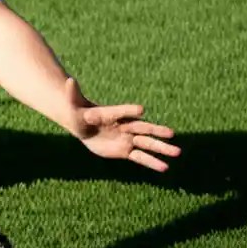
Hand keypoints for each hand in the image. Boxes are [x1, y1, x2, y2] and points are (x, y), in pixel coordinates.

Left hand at [65, 78, 180, 171]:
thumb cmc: (79, 114)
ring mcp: (128, 138)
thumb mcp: (73, 105)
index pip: (122, 112)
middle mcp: (125, 126)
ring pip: (147, 144)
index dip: (129, 111)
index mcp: (113, 114)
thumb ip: (73, 94)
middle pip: (143, 129)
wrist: (84, 125)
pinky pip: (141, 157)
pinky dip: (152, 162)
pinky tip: (165, 168)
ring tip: (178, 152)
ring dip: (161, 148)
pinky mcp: (126, 150)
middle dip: (156, 131)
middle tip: (171, 133)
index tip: (140, 110)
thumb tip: (68, 80)